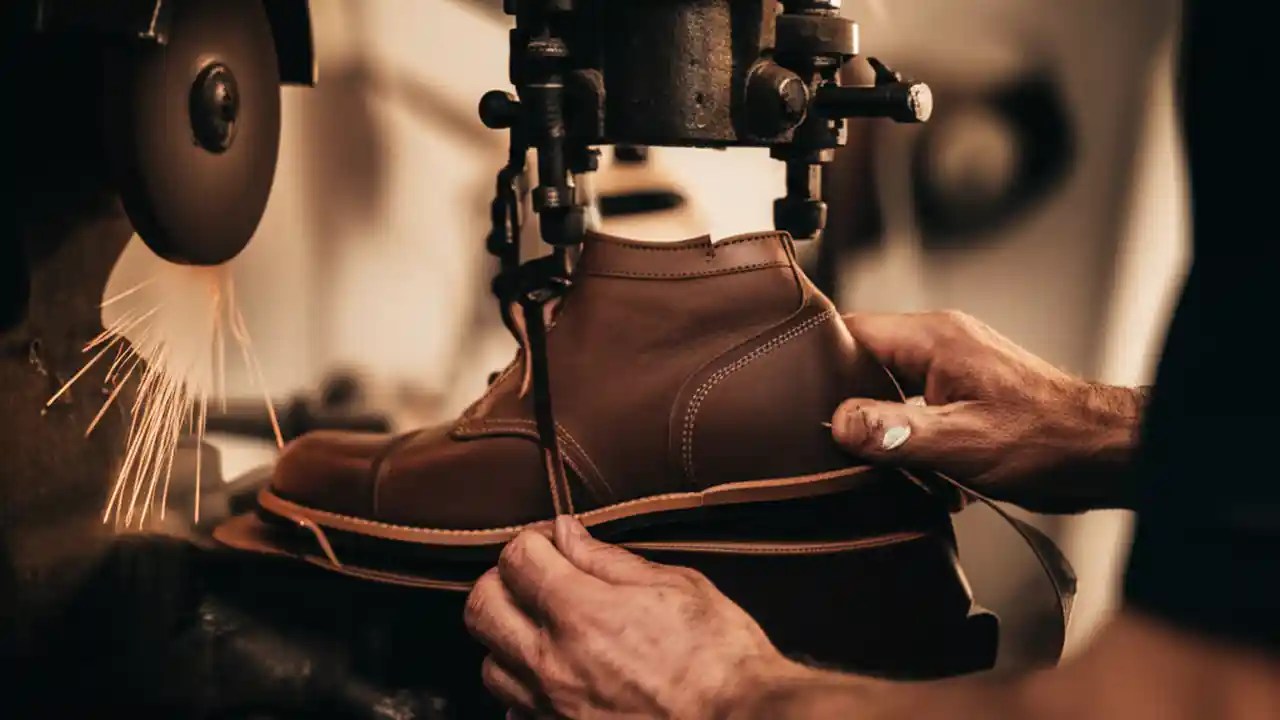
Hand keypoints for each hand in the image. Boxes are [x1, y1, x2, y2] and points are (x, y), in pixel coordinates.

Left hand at [463, 517, 803, 718]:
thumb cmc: (721, 660)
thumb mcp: (678, 586)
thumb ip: (610, 561)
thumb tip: (569, 535)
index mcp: (580, 612)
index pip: (515, 557)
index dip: (532, 541)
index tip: (552, 544)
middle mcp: (552, 663)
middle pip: (481, 608)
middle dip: (503, 584)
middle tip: (536, 581)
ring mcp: (551, 708)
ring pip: (490, 665)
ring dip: (510, 640)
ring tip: (546, 634)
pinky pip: (516, 713)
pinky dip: (526, 693)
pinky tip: (559, 681)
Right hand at [832, 311, 1144, 512]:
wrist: (1103, 454)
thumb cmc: (1048, 439)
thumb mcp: (961, 440)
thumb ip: (894, 432)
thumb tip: (838, 424)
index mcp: (933, 338)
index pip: (851, 331)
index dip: (817, 360)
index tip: (792, 392)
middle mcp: (940, 343)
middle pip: (864, 361)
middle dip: (846, 400)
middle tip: (830, 437)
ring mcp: (953, 367)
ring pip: (888, 388)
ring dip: (880, 425)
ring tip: (874, 457)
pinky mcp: (963, 394)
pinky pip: (913, 407)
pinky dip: (906, 438)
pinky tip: (912, 469)